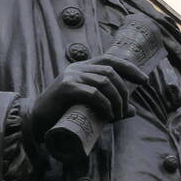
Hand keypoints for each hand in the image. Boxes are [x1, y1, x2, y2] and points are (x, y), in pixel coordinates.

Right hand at [25, 53, 147, 145]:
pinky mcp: (66, 88)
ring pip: (104, 82)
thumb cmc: (62, 113)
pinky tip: (108, 115)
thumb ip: (109, 105)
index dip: (129, 68)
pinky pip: (93, 93)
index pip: (110, 60)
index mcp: (82, 67)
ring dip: (117, 100)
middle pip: (110, 72)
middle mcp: (77, 68)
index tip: (144, 79)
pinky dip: (105, 104)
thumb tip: (133, 111)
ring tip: (117, 115)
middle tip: (126, 110)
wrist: (36, 120)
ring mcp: (71, 76)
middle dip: (124, 91)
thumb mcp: (88, 106)